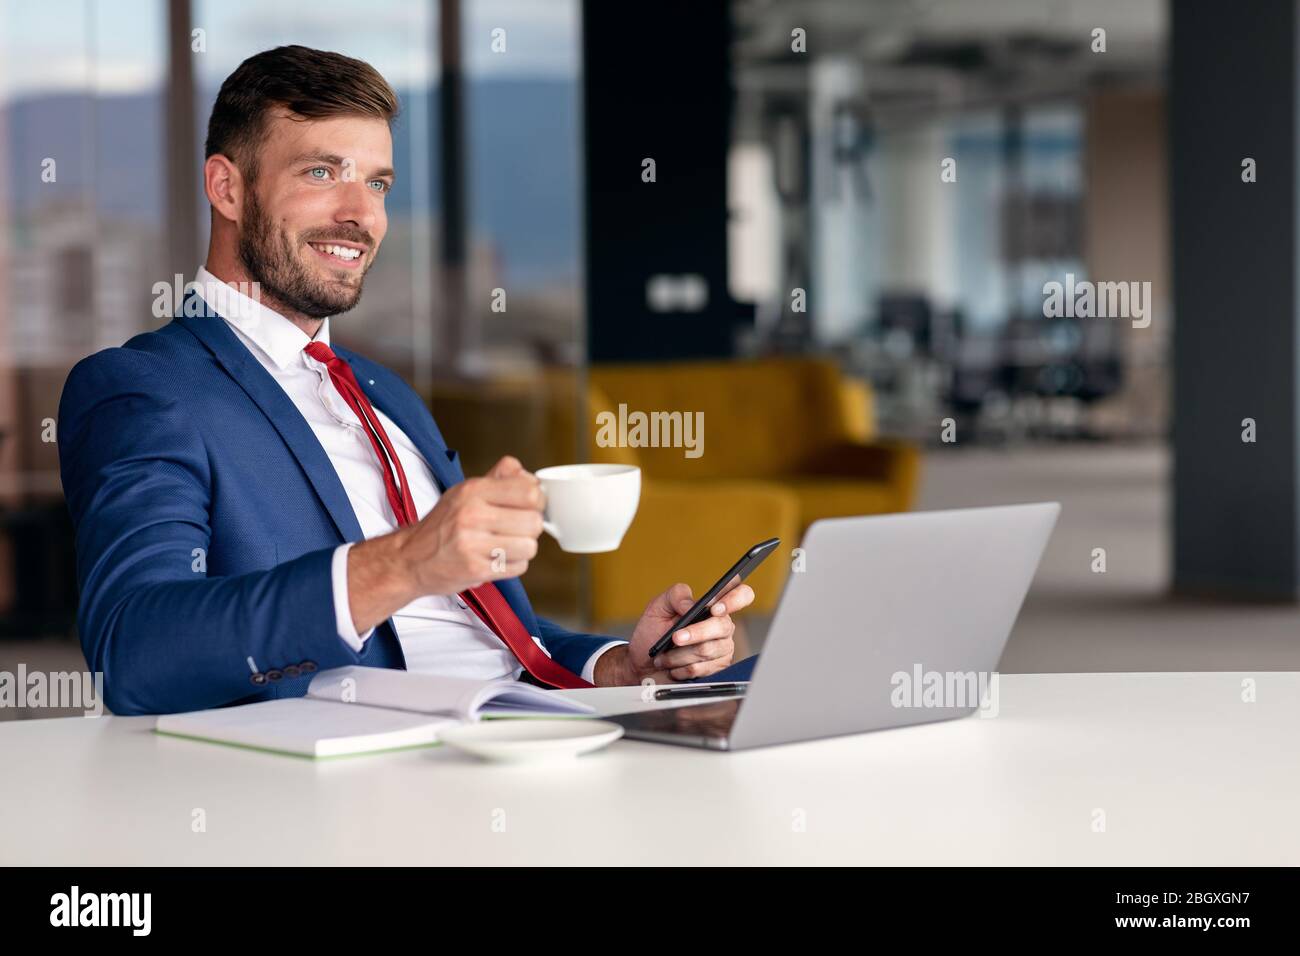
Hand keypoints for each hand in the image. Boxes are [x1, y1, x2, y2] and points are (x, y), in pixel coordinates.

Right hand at [347, 455, 543, 631]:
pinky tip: (496, 559)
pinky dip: (513, 565)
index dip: (537, 501)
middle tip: (517, 530)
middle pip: (534, 521)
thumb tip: (531, 477)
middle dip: (531, 528)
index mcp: (473, 490)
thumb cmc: (442, 524)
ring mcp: (472, 544)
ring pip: (530, 547)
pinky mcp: (475, 570)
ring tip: (505, 545)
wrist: (409, 558)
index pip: (530, 491)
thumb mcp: (465, 491)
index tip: (528, 507)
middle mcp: (472, 515)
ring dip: (523, 549)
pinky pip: (518, 567)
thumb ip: (499, 479)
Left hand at [599, 581, 753, 684]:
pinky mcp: (716, 669)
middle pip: (722, 627)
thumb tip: (691, 604)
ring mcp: (722, 649)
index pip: (741, 595)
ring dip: (679, 654)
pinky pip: (702, 668)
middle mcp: (722, 627)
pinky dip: (681, 668)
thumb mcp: (658, 607)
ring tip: (664, 656)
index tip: (715, 609)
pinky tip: (673, 667)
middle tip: (675, 637)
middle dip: (695, 632)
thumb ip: (675, 596)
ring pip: (708, 650)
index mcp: (714, 607)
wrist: (644, 664)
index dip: (735, 599)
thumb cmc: (653, 633)